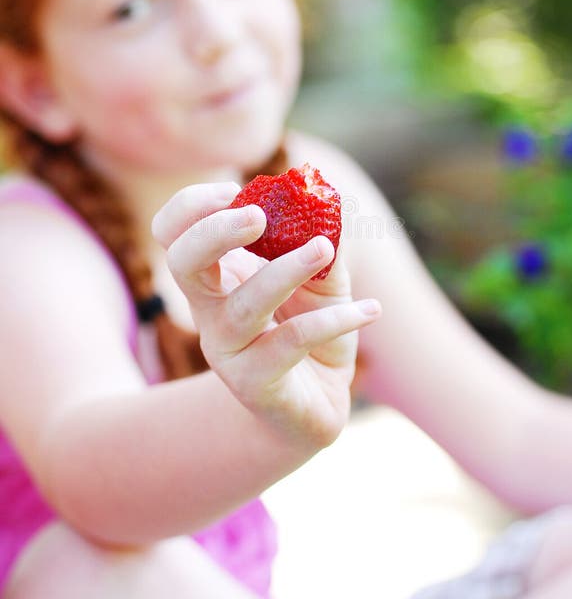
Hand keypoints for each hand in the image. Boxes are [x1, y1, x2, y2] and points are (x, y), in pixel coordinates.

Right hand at [152, 181, 381, 446]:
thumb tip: (330, 197)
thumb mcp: (320, 281)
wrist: (315, 407)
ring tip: (323, 248)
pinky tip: (371, 309)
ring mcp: (229, 350)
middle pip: (183, 262)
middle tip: (258, 216)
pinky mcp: (256, 384)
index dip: (193, 205)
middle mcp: (209, 311)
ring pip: (244, 305)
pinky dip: (334, 319)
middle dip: (214, 231)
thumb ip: (322, 241)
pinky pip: (292, 342)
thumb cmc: (310, 333)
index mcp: (216, 277)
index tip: (235, 191)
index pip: (172, 233)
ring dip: (285, 271)